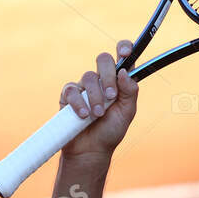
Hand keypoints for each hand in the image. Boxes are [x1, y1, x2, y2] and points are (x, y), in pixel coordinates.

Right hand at [60, 40, 138, 160]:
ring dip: (96, 97)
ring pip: (88, 77)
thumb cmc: (111, 131)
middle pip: (103, 60)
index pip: (122, 57)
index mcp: (119, 82)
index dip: (124, 48)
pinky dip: (79, 103)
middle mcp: (102, 80)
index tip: (125, 52)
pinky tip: (85, 115)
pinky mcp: (69, 95)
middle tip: (111, 96)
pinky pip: (72, 90)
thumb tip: (125, 73)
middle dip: (108, 76)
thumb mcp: (126, 113)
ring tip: (98, 114)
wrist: (91, 149)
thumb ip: (129, 93)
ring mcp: (84, 86)